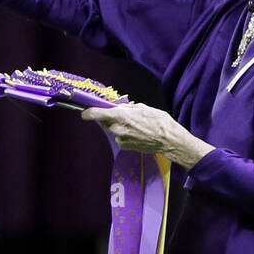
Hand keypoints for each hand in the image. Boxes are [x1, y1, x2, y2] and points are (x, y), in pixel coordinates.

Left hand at [81, 102, 212, 168]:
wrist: (169, 140)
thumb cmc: (159, 121)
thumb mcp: (142, 108)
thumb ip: (126, 108)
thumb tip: (117, 107)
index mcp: (121, 115)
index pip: (96, 114)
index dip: (88, 112)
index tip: (85, 112)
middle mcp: (117, 128)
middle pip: (105, 122)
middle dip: (109, 118)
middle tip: (121, 115)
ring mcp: (120, 139)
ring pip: (113, 130)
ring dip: (119, 126)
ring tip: (135, 125)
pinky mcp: (124, 147)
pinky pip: (119, 138)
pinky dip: (124, 134)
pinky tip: (137, 133)